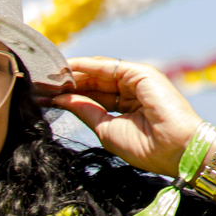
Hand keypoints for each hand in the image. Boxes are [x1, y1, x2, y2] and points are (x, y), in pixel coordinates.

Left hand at [48, 56, 207, 178]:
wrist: (175, 149)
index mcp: (126, 108)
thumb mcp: (105, 129)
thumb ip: (85, 110)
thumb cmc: (145, 147)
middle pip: (93, 83)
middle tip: (40, 82)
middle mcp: (131, 91)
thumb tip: (60, 99)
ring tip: (48, 75)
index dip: (69, 95)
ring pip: (98, 73)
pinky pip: (108, 66)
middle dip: (67, 82)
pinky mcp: (141, 72)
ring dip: (73, 73)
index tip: (44, 96)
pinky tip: (68, 67)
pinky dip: (87, 66)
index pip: (92, 97)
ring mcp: (137, 80)